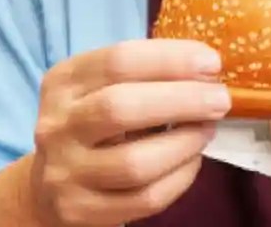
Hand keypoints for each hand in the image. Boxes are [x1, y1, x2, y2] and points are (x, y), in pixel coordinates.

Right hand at [28, 39, 231, 225]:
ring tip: (206, 130)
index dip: (170, 59)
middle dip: (182, 100)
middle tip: (220, 99)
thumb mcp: (100, 88)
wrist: (50, 185)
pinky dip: (179, 178)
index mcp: (63, 82)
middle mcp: (57, 125)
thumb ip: (144, 75)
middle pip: (121, 107)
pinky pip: (144, 198)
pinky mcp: (80, 210)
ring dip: (184, 143)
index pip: (118, 61)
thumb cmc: (93, 124)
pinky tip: (192, 161)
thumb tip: (207, 71)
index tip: (212, 63)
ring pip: (135, 162)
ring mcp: (65, 172)